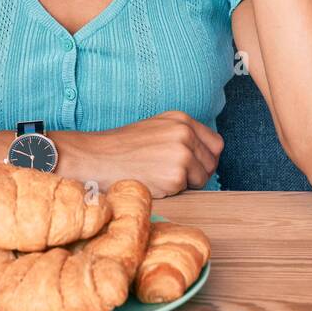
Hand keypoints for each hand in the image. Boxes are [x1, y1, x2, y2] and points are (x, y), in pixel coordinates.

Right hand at [53, 111, 222, 197]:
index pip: (215, 144)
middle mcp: (185, 133)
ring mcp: (182, 154)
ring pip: (202, 179)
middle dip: (197, 173)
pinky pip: (186, 190)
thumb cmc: (122, 147)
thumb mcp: (156, 129)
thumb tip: (207, 156)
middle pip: (212, 163)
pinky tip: (153, 182)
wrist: (96, 158)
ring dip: (185, 184)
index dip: (205, 158)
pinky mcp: (176, 175)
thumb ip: (181, 136)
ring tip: (159, 176)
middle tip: (171, 174)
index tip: (192, 166)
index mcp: (181, 119)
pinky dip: (172, 191)